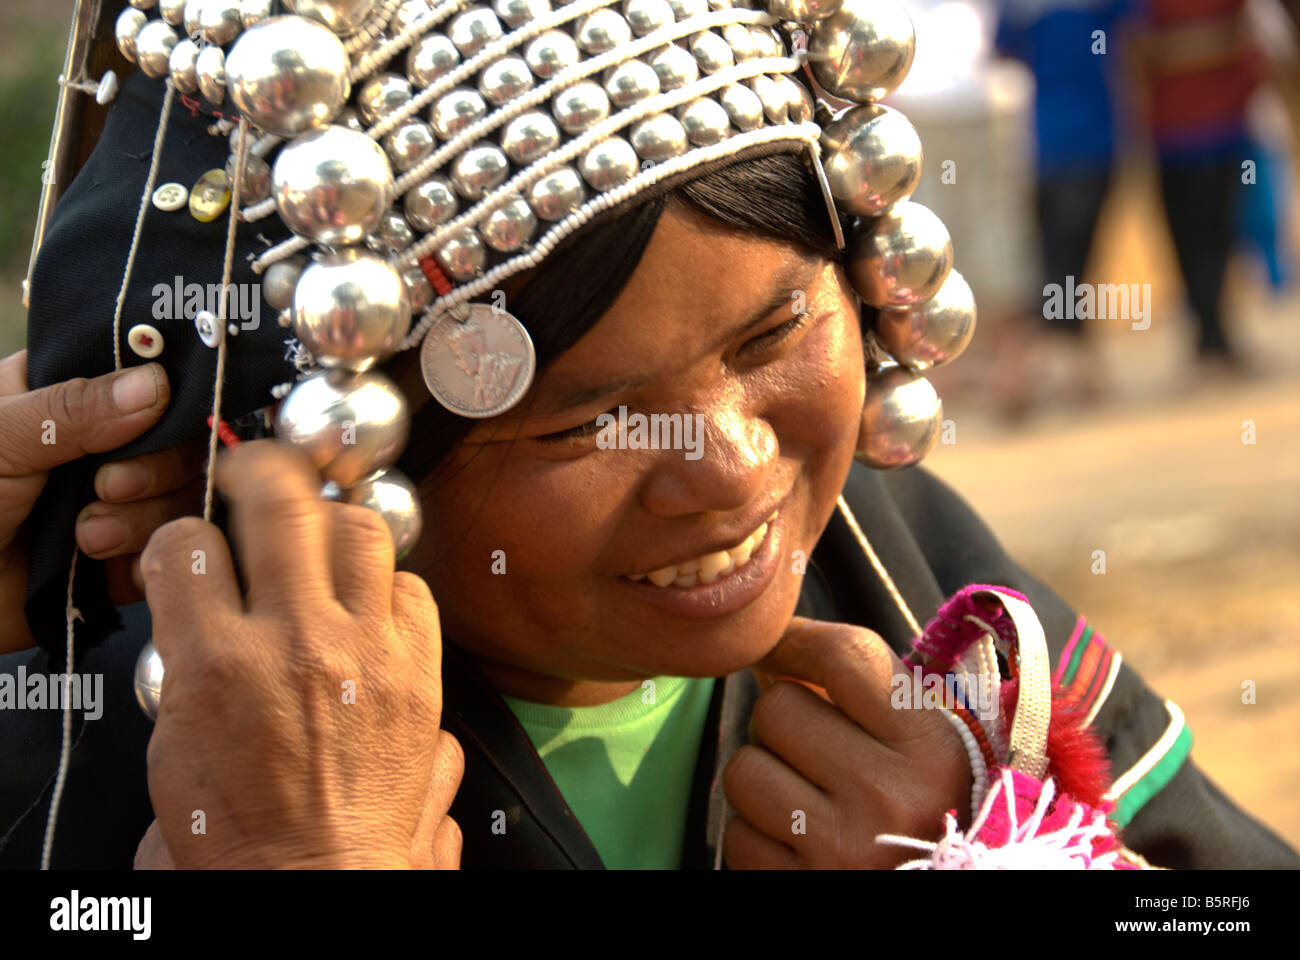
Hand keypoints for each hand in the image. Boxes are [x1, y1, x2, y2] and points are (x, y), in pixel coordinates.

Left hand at [0, 351, 184, 651]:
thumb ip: (72, 409)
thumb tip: (156, 382)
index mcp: (66, 398)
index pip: (145, 380)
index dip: (163, 399)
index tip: (151, 418)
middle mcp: (102, 446)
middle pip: (179, 444)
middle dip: (153, 470)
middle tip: (105, 487)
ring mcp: (119, 503)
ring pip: (182, 498)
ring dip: (142, 520)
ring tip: (87, 539)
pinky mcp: (126, 556)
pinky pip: (173, 550)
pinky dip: (151, 558)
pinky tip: (110, 566)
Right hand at [140, 440, 462, 868]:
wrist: (319, 877)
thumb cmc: (239, 828)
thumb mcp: (174, 738)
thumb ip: (186, 649)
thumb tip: (200, 591)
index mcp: (217, 663)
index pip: (188, 545)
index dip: (183, 534)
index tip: (192, 543)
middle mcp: (297, 641)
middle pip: (281, 500)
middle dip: (259, 470)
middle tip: (257, 474)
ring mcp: (368, 649)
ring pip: (360, 527)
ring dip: (334, 521)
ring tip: (320, 535)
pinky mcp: (420, 669)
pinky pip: (413, 587)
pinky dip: (390, 584)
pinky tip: (370, 600)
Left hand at [723, 617, 970, 868]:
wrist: (943, 894)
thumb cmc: (921, 809)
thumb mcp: (922, 745)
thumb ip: (860, 689)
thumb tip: (767, 645)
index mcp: (933, 749)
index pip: (846, 657)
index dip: (796, 641)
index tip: (779, 648)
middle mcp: (891, 798)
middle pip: (775, 707)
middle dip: (781, 725)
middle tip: (808, 752)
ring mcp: (842, 849)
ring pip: (744, 769)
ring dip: (762, 778)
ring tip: (801, 798)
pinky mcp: (800, 887)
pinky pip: (735, 835)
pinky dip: (755, 835)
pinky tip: (795, 842)